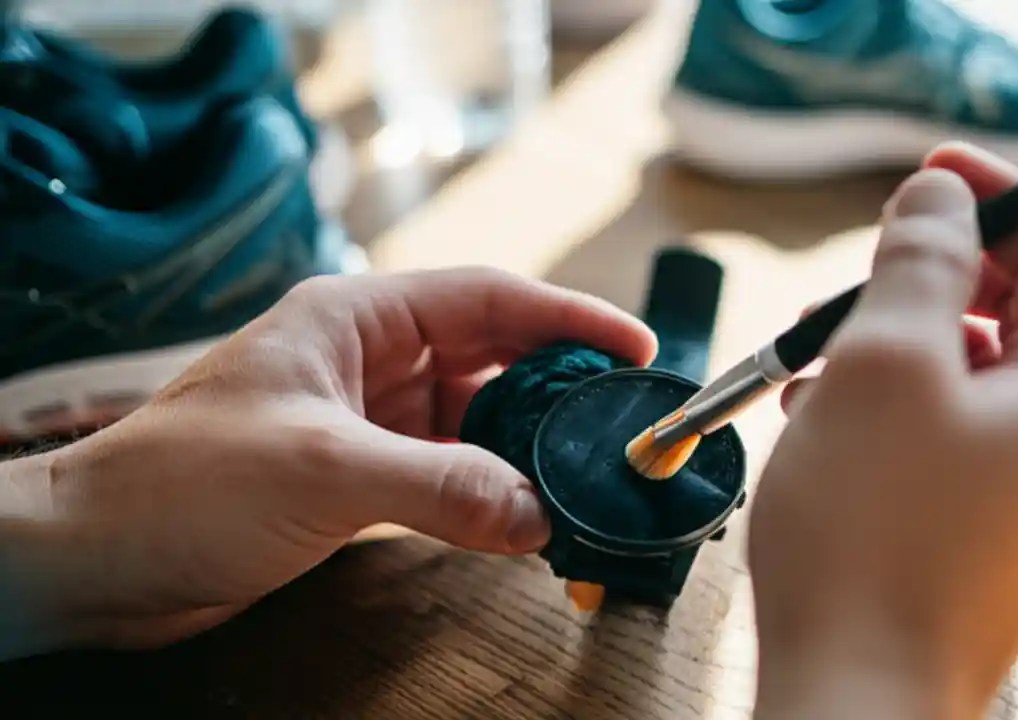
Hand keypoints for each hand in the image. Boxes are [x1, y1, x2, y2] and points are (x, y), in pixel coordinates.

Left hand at [0, 268, 654, 657]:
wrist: (100, 558)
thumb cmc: (183, 484)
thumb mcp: (326, 472)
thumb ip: (443, 486)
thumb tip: (540, 513)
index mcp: (357, 317)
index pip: (488, 298)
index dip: (568, 317)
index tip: (631, 347)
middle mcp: (368, 359)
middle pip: (491, 356)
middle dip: (557, 385)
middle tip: (619, 418)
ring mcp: (365, 419)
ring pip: (473, 420)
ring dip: (524, 448)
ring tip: (581, 475)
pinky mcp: (357, 476)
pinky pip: (445, 473)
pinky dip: (486, 493)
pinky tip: (521, 516)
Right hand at [749, 146, 1017, 718]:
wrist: (853, 699)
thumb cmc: (869, 543)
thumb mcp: (884, 364)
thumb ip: (919, 262)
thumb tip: (940, 197)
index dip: (995, 196)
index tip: (925, 174)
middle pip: (1012, 308)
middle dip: (925, 280)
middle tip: (851, 285)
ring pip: (962, 371)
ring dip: (888, 346)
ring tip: (815, 366)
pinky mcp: (972, 523)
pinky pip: (936, 430)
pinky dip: (880, 405)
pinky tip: (817, 420)